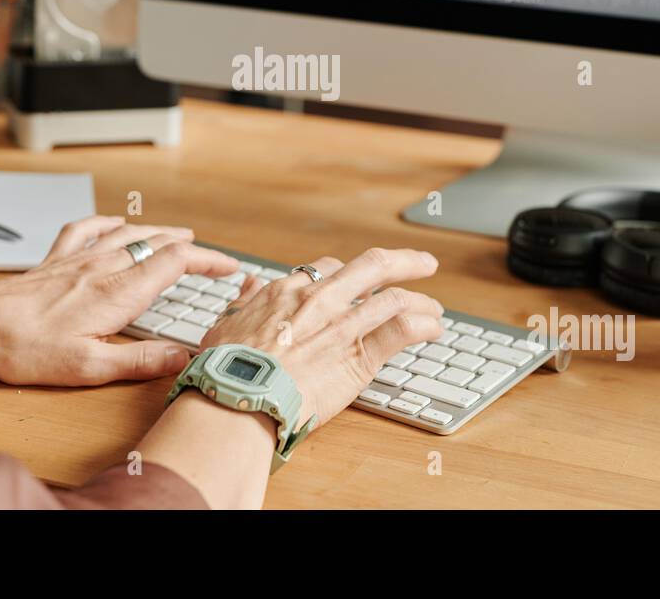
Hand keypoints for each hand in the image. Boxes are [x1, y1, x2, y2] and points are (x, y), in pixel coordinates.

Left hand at [0, 215, 240, 385]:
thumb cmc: (25, 347)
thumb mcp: (88, 368)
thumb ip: (139, 360)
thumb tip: (181, 356)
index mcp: (117, 293)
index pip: (175, 263)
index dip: (209, 260)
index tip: (229, 266)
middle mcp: (101, 268)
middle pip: (157, 243)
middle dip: (191, 247)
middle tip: (212, 257)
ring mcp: (77, 259)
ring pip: (128, 234)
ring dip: (158, 232)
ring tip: (178, 235)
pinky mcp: (54, 260)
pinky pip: (86, 228)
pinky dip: (107, 222)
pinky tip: (114, 222)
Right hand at [199, 248, 443, 427]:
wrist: (239, 397)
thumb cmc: (226, 368)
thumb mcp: (225, 324)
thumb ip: (243, 301)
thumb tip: (248, 284)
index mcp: (287, 291)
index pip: (327, 269)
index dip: (348, 274)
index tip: (360, 282)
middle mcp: (320, 300)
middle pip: (372, 266)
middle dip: (403, 262)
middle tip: (422, 264)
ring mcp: (342, 324)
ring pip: (395, 297)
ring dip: (421, 300)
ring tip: (434, 309)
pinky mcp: (360, 355)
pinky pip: (402, 329)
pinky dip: (424, 325)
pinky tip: (433, 328)